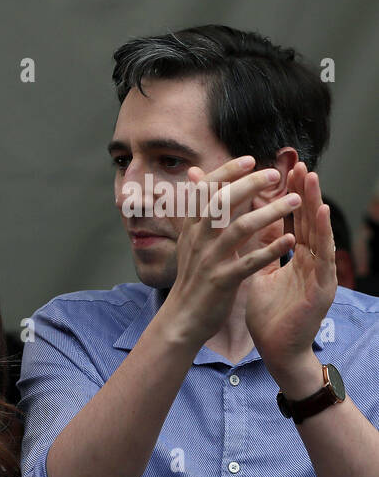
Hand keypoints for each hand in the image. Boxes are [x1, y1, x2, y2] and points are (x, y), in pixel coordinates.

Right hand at [160, 157, 299, 346]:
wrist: (183, 317)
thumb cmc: (192, 276)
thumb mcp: (189, 238)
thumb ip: (196, 206)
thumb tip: (196, 174)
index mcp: (191, 227)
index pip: (205, 190)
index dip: (226, 172)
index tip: (249, 159)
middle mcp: (198, 239)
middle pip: (222, 202)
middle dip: (249, 184)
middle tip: (275, 174)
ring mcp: (209, 259)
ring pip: (240, 228)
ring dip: (270, 212)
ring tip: (294, 200)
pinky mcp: (222, 281)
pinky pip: (249, 262)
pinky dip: (271, 250)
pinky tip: (290, 240)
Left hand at [247, 162, 336, 388]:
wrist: (278, 349)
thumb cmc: (270, 314)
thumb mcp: (257, 274)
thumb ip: (254, 249)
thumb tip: (241, 226)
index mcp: (293, 257)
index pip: (291, 220)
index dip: (286, 197)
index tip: (279, 171)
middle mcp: (308, 260)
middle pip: (307, 220)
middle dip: (303, 192)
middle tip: (300, 164)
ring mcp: (318, 272)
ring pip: (318, 233)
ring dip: (316, 205)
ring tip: (312, 179)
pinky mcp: (322, 288)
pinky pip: (322, 258)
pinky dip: (322, 236)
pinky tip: (321, 217)